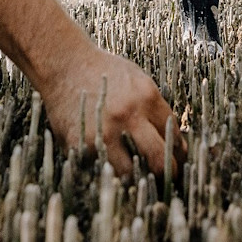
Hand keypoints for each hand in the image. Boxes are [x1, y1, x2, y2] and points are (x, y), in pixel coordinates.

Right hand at [37, 47, 183, 174]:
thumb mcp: (138, 81)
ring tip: (137, 178)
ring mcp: (103, 132)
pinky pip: (101, 169)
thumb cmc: (105, 72)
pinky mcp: (81, 144)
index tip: (176, 159)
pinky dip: (107, 170)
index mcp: (146, 97)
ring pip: (130, 174)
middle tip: (165, 178)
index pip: (173, 137)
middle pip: (159, 160)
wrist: (64, 63)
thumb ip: (156, 110)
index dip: (177, 152)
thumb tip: (177, 146)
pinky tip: (109, 165)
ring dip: (135, 177)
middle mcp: (127, 116)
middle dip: (167, 173)